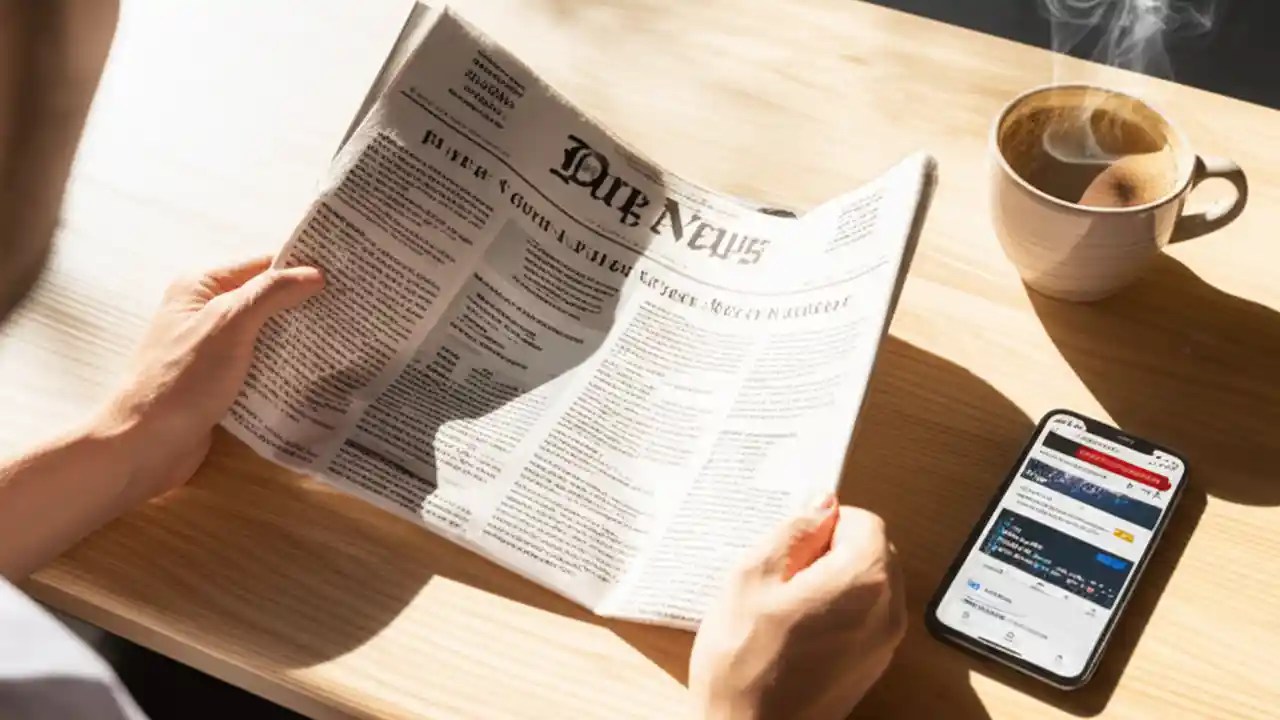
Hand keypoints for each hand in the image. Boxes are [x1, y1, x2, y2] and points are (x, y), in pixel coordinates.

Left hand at [98, 255, 322, 505]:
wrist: (145, 445)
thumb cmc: (184, 378)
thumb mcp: (229, 325)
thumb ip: (271, 294)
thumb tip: (316, 274)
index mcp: (201, 286)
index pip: (262, 265)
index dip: (302, 268)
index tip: (345, 275)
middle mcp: (206, 312)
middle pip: (266, 299)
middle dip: (305, 305)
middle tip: (353, 309)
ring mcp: (213, 349)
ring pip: (266, 335)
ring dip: (299, 339)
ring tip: (345, 339)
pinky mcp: (221, 382)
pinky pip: (261, 366)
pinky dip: (285, 368)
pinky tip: (316, 373)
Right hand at [689, 498, 906, 719]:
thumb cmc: (742, 658)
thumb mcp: (752, 577)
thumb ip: (794, 532)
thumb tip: (824, 503)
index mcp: (864, 579)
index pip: (864, 521)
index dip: (825, 525)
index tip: (789, 549)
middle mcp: (888, 609)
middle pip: (874, 551)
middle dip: (833, 551)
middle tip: (784, 575)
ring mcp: (885, 643)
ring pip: (870, 584)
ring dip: (835, 581)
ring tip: (788, 605)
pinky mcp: (873, 667)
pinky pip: (866, 617)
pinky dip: (840, 610)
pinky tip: (798, 631)